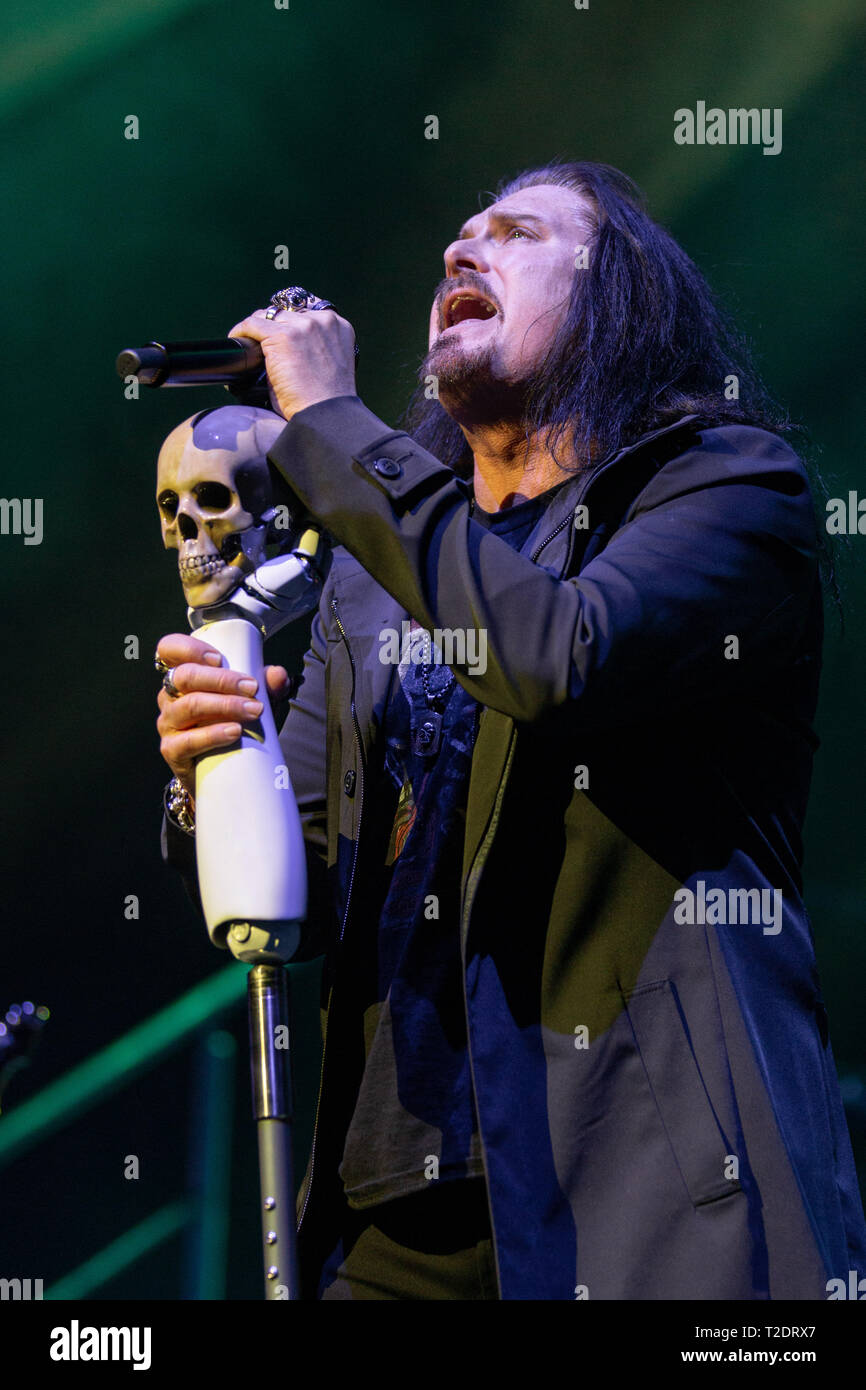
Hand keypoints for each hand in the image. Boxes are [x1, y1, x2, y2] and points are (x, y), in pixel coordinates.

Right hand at [156, 632, 291, 799]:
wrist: (219, 771)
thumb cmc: (233, 723)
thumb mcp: (251, 700)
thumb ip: (267, 686)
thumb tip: (278, 674)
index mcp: (183, 677)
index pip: (169, 649)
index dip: (189, 648)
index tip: (218, 658)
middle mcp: (170, 697)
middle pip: (184, 676)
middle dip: (221, 679)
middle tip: (252, 687)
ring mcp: (168, 724)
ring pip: (189, 706)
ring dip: (225, 705)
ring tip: (253, 710)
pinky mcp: (172, 751)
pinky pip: (188, 740)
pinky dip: (213, 734)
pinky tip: (234, 732)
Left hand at [227, 305, 356, 421]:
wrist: (325, 416)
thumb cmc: (326, 402)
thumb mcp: (329, 365)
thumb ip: (315, 347)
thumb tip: (284, 345)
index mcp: (339, 326)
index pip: (306, 313)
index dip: (288, 324)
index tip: (277, 336)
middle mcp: (323, 320)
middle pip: (286, 313)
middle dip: (272, 327)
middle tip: (260, 345)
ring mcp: (303, 326)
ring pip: (267, 316)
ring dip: (257, 330)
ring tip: (248, 344)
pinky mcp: (282, 335)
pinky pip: (252, 324)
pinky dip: (241, 332)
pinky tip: (238, 343)